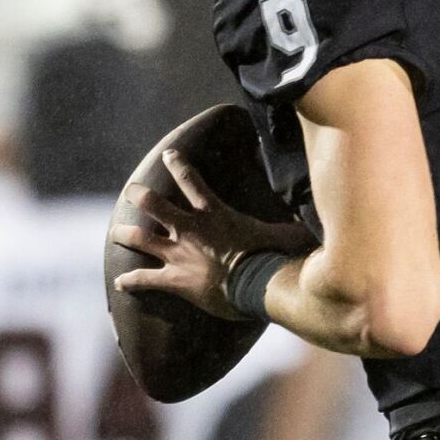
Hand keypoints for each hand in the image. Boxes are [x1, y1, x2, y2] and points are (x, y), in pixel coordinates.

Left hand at [110, 150, 313, 319]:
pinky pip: (146, 279)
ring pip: (143, 239)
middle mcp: (190, 229)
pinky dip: (132, 281)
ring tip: (115, 232)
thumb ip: (296, 222)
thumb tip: (324, 214)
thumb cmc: (270, 258)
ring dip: (128, 234)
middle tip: (131, 189)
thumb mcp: (285, 232)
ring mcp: (179, 254)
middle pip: (155, 205)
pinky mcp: (175, 280)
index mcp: (213, 214)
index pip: (191, 180)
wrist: (254, 286)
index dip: (177, 165)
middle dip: (140, 195)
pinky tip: (120, 283)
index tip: (168, 154)